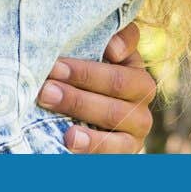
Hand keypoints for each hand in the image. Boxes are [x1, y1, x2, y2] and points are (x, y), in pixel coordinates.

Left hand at [36, 22, 156, 152]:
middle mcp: (142, 93)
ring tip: (48, 100)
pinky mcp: (128, 150)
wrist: (85, 127)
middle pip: (117, 82)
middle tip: (48, 76)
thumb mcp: (86, 59)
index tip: (95, 52)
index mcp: (132, 63)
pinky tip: (69, 138)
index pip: (130, 44)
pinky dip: (91, 144)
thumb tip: (113, 47)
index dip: (119, 42)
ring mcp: (138, 124)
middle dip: (81, 77)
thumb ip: (97, 41)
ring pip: (114, 114)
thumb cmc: (79, 84)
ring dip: (79, 105)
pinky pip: (113, 148)